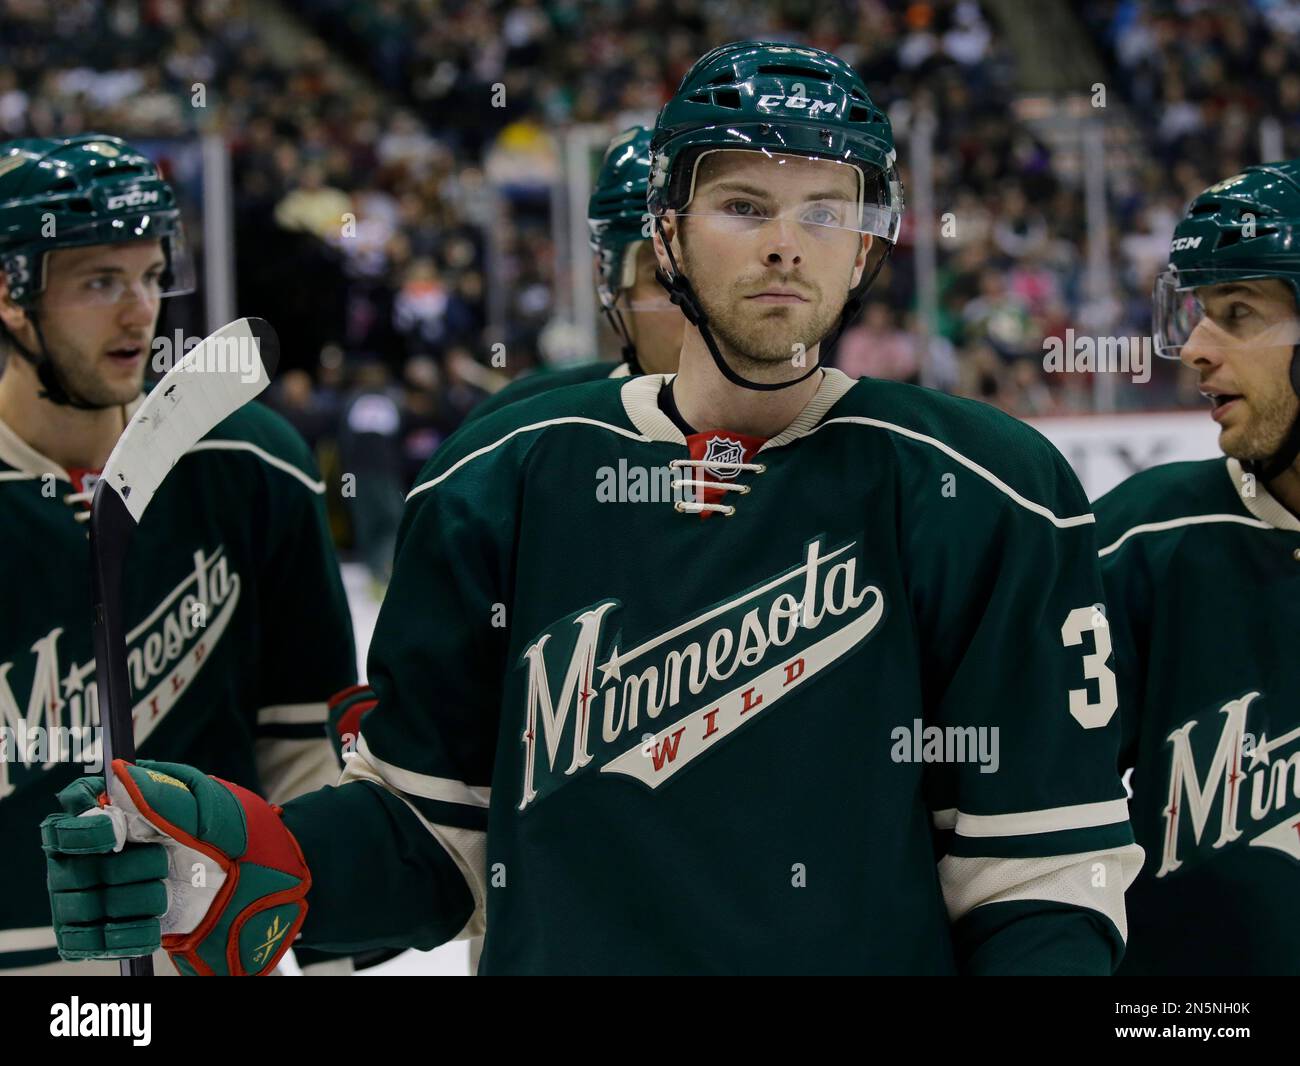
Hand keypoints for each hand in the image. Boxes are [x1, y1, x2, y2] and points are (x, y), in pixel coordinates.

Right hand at [41, 759, 311, 975]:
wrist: (271, 888)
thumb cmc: (244, 838)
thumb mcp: (212, 811)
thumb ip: (163, 795)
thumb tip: (117, 771)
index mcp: (125, 817)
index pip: (66, 820)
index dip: (78, 829)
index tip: (113, 833)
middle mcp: (109, 854)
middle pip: (67, 868)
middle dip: (114, 870)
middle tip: (159, 865)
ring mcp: (112, 893)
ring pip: (76, 906)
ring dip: (124, 902)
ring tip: (164, 893)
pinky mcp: (121, 930)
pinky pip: (87, 942)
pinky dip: (118, 937)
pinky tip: (151, 927)